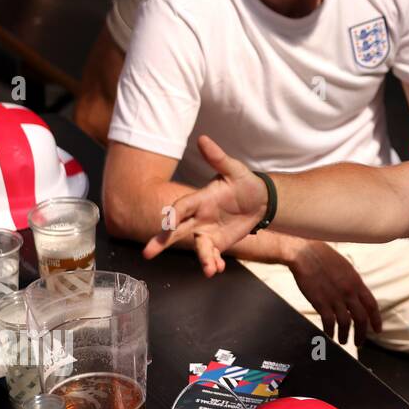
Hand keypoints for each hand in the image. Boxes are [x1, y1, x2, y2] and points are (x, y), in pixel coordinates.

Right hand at [143, 135, 268, 273]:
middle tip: (147, 253)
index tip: (166, 223)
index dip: (173, 215)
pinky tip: (217, 269)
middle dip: (162, 242)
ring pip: (198, 246)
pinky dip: (213, 262)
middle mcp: (198, 217)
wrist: (262, 201)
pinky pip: (212, 255)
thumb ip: (218, 158)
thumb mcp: (234, 169)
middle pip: (176, 231)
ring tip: (208, 269)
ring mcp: (206, 232)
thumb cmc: (244, 182)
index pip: (181, 208)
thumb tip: (203, 138)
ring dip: (202, 258)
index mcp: (199, 199)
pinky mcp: (218, 243)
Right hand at [287, 241, 382, 346]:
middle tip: (359, 342)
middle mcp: (349, 292)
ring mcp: (335, 298)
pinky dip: (330, 331)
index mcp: (357, 282)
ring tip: (344, 341)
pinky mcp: (320, 302)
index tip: (377, 330)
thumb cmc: (325, 257)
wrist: (306, 253)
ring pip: (346, 323)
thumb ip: (353, 283)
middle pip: (361, 318)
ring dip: (346, 335)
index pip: (371, 305)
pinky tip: (330, 335)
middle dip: (362, 333)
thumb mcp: (346, 268)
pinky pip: (329, 322)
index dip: (376, 319)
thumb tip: (358, 295)